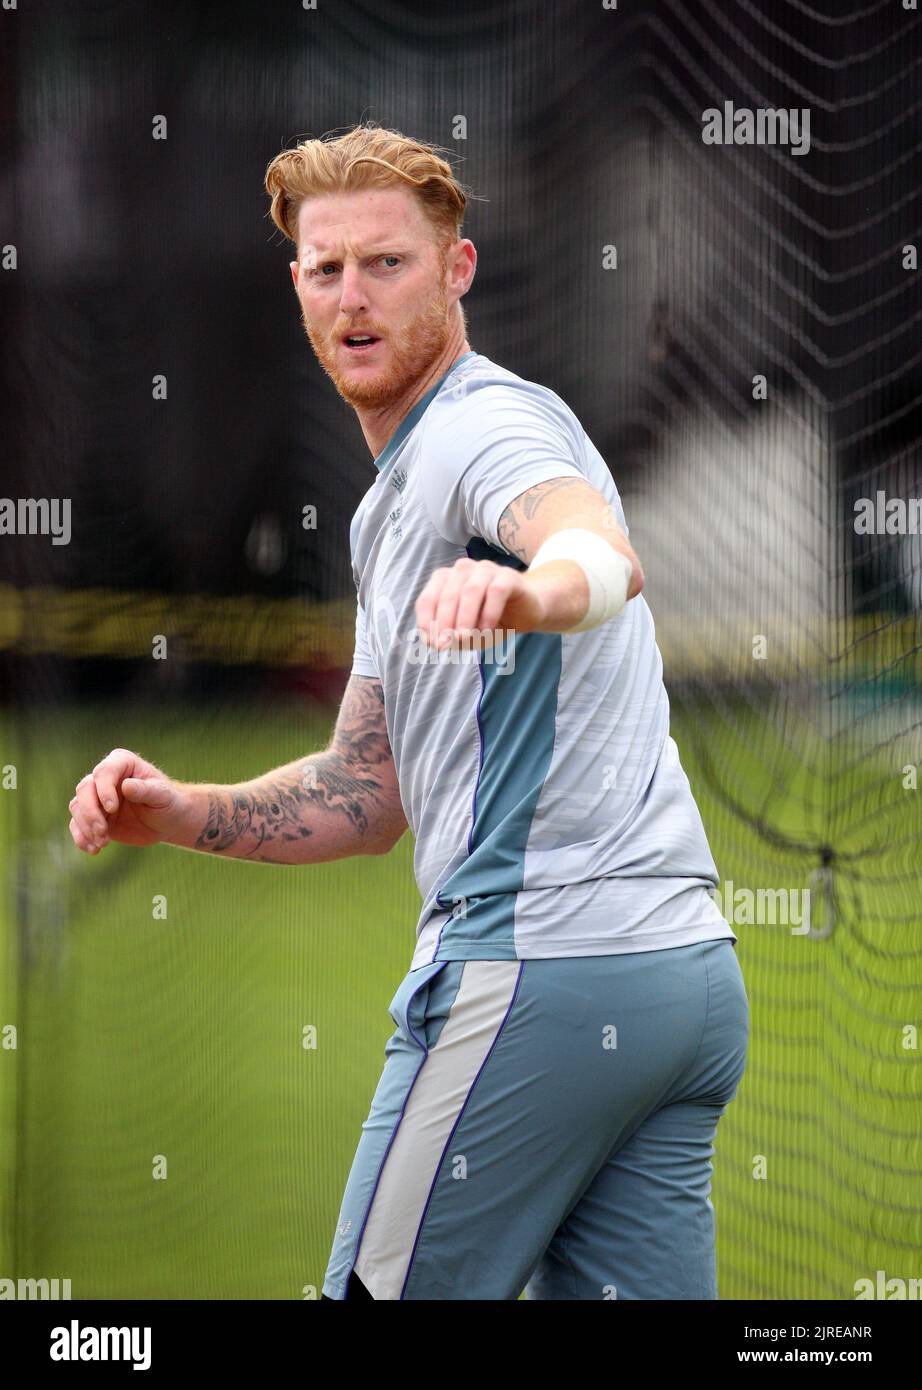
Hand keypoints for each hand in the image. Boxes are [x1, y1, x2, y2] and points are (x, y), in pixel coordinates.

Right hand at [68, 748, 188, 853]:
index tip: (112, 808)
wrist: (165, 821)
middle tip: (103, 831)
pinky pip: (77, 825)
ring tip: (103, 843)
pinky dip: (82, 838)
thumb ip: (145, 789)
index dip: (104, 790)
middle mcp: (104, 777)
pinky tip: (94, 849)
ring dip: (86, 827)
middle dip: (90, 812)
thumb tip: (126, 786)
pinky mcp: (93, 816)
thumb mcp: (162, 795)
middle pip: (84, 789)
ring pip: (77, 806)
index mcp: (122, 763)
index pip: (104, 772)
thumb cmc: (166, 802)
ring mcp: (96, 797)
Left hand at [414, 557, 545, 648]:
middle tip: (446, 645)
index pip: (427, 599)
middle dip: (444, 623)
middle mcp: (463, 569)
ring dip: (465, 618)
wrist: (525, 613)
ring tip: (465, 640)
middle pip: (447, 595)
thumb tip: (436, 643)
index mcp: (445, 580)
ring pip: (470, 591)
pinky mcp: (508, 576)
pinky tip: (487, 631)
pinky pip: (496, 592)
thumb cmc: (488, 622)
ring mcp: (486, 569)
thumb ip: (448, 637)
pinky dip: (489, 614)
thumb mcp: (464, 634)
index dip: (427, 622)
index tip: (433, 644)